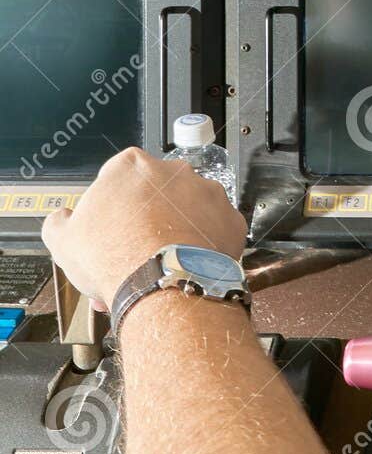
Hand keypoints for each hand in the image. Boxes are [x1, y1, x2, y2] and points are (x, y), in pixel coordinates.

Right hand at [42, 147, 246, 310]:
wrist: (163, 286)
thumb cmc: (117, 259)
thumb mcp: (63, 242)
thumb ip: (60, 222)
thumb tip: (62, 219)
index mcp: (130, 166)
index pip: (118, 178)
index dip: (112, 207)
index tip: (111, 228)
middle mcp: (173, 171)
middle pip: (156, 194)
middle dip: (146, 219)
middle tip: (134, 251)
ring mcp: (206, 193)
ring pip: (188, 210)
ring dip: (177, 230)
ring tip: (160, 263)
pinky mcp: (230, 218)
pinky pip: (215, 230)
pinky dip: (204, 245)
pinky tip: (186, 265)